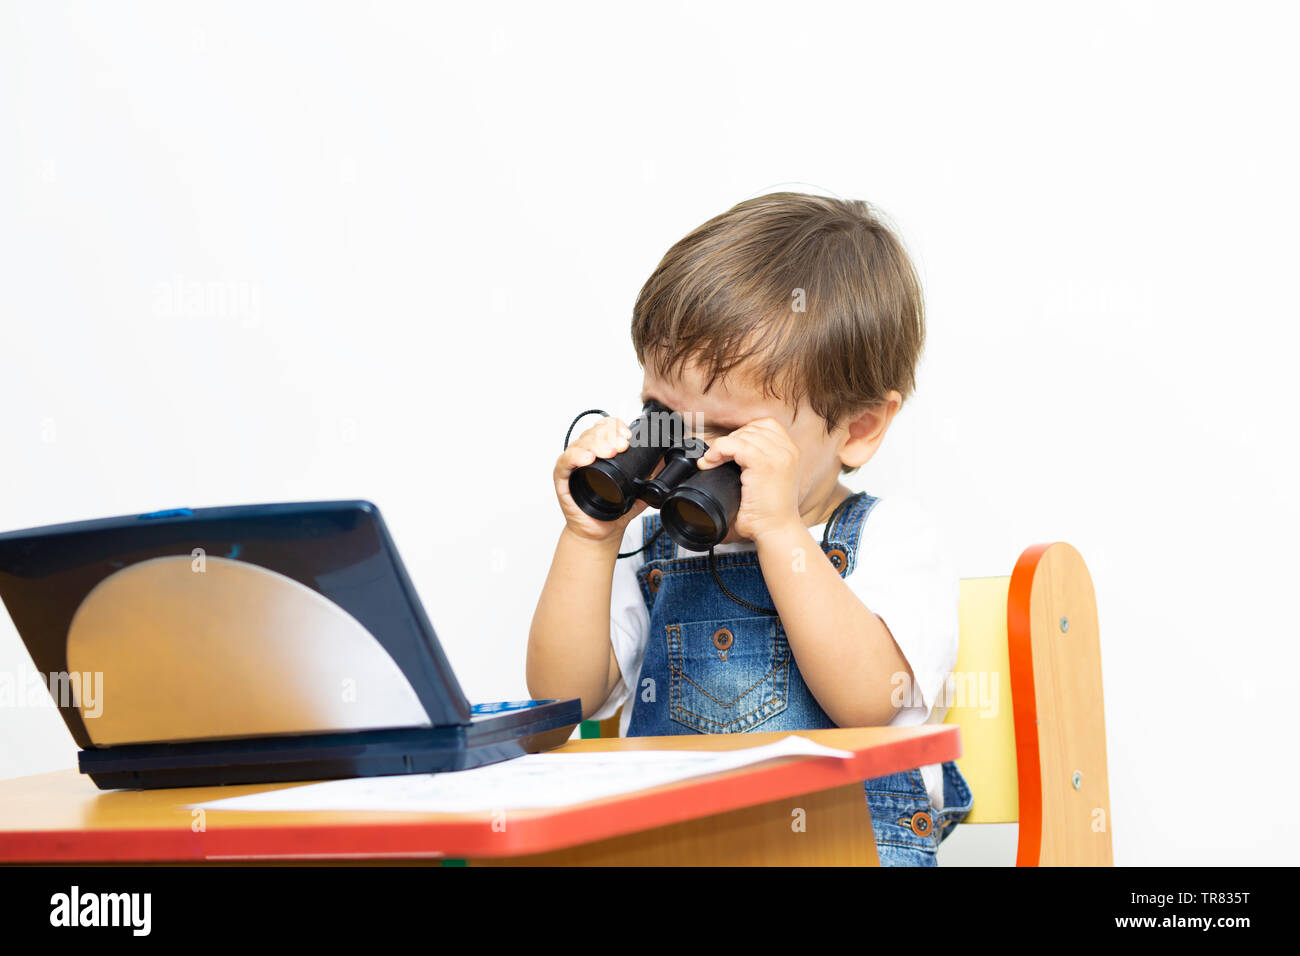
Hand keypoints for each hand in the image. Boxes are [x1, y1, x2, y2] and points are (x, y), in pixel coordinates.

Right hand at [554, 416, 646, 543]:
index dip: (616, 427)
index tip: (627, 436)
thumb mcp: (636, 489)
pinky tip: (587, 458)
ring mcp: (573, 466)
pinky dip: (576, 456)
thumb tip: (664, 461)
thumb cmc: (612, 511)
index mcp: (600, 453)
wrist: (601, 533)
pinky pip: (565, 462)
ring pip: (580, 442)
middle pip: (593, 432)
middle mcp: (585, 455)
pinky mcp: (562, 479)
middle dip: (608, 434)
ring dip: (595, 443)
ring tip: (608, 451)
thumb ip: (650, 475)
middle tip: (620, 446)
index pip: (605, 428)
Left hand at [695, 418, 801, 541]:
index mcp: (791, 451)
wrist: (776, 531)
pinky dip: (718, 451)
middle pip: (752, 428)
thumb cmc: (769, 513)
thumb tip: (730, 452)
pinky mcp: (763, 464)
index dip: (744, 433)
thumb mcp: (770, 479)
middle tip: (718, 458)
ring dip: (722, 446)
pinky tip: (710, 463)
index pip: (765, 425)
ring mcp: (777, 456)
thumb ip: (758, 461)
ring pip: (741, 435)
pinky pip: (734, 445)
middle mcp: (788, 450)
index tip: (731, 450)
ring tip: (712, 462)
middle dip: (731, 441)